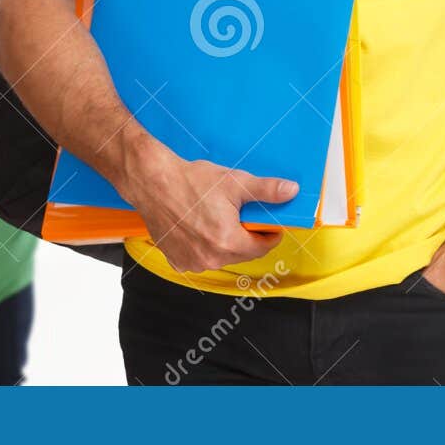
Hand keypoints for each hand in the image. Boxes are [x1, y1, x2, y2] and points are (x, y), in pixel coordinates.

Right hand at [120, 138, 297, 273]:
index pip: (262, 248)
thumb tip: (292, 191)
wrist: (153, 182)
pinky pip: (201, 258)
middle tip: (243, 217)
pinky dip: (206, 247)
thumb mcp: (235, 182)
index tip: (269, 225)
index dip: (269, 235)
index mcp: (227, 241)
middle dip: (248, 238)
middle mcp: (210, 258)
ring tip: (219, 219)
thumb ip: (267, 190)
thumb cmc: (191, 182)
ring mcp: (191, 262)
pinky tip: (200, 228)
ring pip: (222, 258)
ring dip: (227, 244)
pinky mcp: (177, 261)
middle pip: (243, 254)